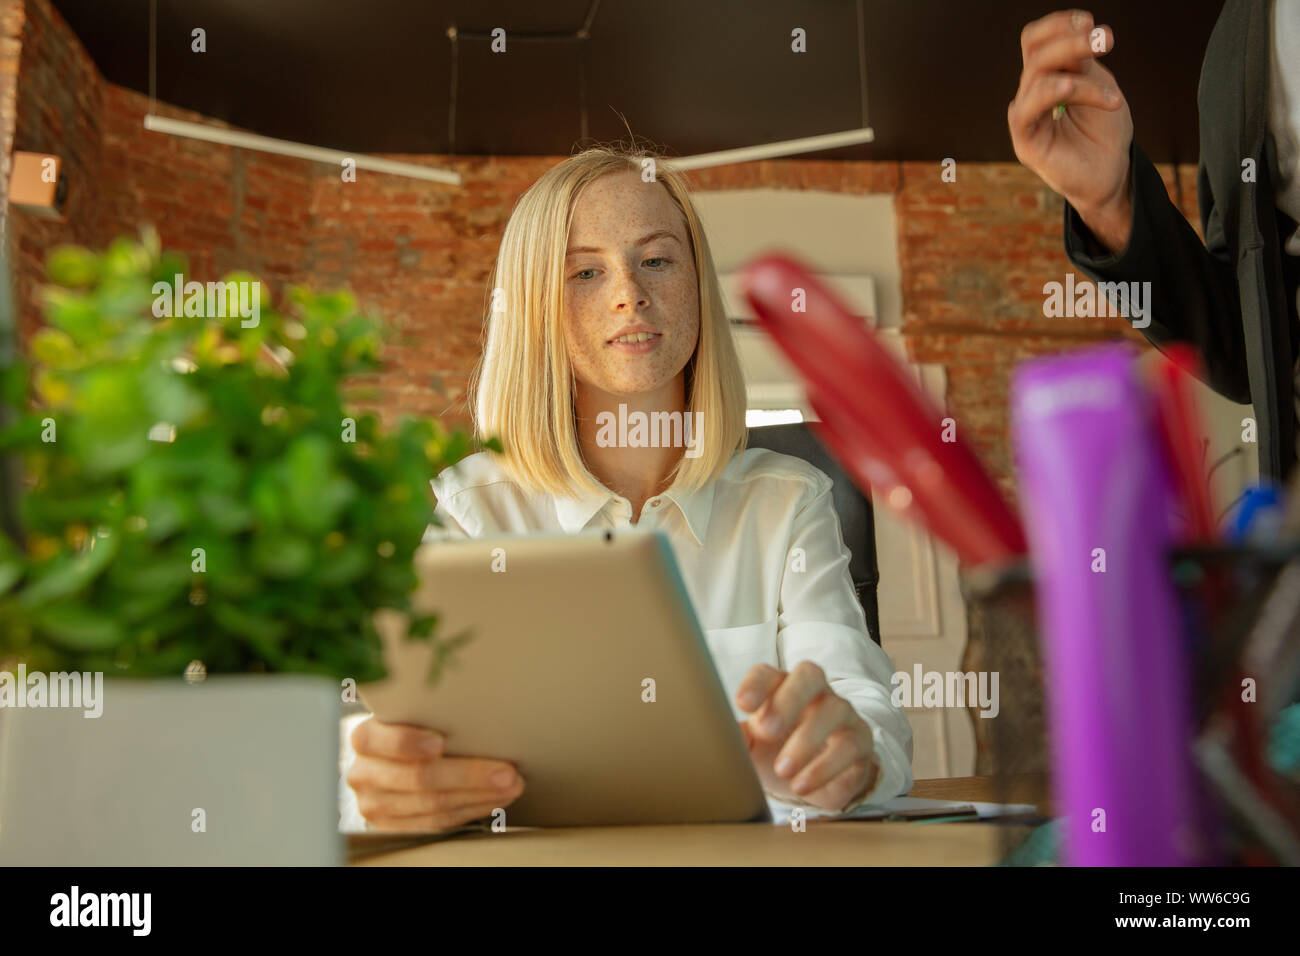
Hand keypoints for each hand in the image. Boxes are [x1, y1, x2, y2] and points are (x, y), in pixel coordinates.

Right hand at [346, 718, 525, 830]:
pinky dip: (471, 810)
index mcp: (365, 738)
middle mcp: (364, 774)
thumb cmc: (411, 731)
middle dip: (469, 774)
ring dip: (479, 796)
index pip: (381, 741)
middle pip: (418, 777)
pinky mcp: (394, 828)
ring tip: (511, 786)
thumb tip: (484, 710)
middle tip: (507, 771)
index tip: (442, 742)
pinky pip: (437, 823)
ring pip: (433, 805)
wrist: (387, 767)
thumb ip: (431, 714)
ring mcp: (376, 805)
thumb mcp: (410, 716)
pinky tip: (494, 799)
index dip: (409, 742)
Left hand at [735, 661, 878, 810]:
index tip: (741, 704)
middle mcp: (815, 692)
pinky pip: (849, 746)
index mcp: (781, 686)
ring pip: (833, 710)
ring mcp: (842, 713)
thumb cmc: (775, 751)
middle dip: (788, 699)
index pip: (770, 673)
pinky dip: (825, 767)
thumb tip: (708, 736)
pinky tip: (802, 785)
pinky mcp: (860, 741)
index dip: (757, 684)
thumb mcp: (752, 746)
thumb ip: (734, 737)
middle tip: (766, 729)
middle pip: (810, 675)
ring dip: (806, 740)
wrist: (814, 778)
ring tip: (783, 769)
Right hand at [1008, 9, 1133, 251]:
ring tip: (1109, 87)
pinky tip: (1072, 88)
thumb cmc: (1104, 132)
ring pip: (1036, 74)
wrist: (1109, 174)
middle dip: (1073, 41)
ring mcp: (1026, 117)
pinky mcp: (1025, 141)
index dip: (1058, 24)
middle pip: (1037, 52)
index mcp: (1046, 77)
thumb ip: (1083, 64)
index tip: (1090, 22)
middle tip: (1105, 40)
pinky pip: (1028, 108)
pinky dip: (1053, 92)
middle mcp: (1031, 94)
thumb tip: (1078, 34)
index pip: (1036, 41)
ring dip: (1073, 66)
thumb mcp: (1099, 86)